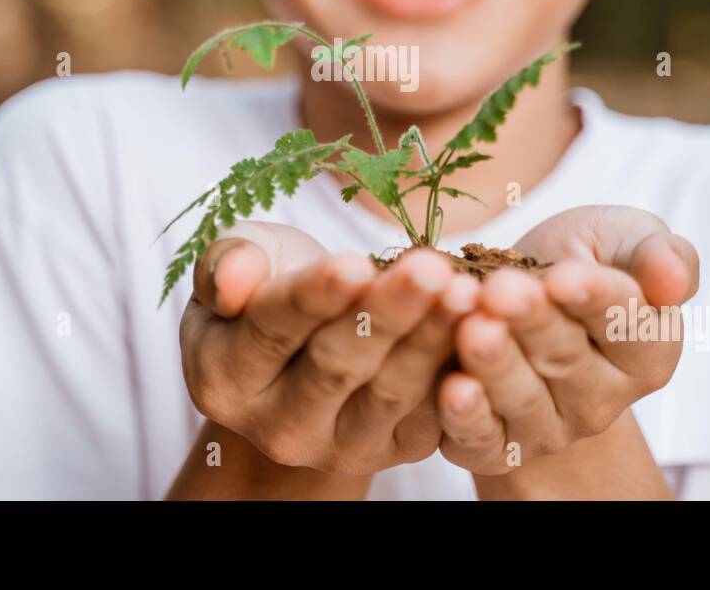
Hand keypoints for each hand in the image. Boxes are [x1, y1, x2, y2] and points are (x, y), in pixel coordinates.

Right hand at [179, 221, 479, 474]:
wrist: (306, 346)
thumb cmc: (268, 283)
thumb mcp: (240, 260)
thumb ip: (226, 262)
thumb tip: (234, 279)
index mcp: (225, 377)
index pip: (272, 331)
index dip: (314, 296)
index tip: (354, 262)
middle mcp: (277, 427)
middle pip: (337, 365)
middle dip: (388, 313)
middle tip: (431, 270)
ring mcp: (339, 446)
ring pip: (391, 392)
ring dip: (432, 339)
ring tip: (465, 290)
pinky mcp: (394, 450)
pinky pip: (432, 415)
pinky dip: (460, 369)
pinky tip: (483, 324)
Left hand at [435, 206, 698, 475]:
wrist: (513, 292)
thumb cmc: (578, 257)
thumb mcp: (622, 236)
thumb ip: (658, 252)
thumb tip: (673, 280)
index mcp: (648, 350)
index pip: (627, 327)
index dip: (593, 300)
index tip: (562, 277)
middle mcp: (603, 399)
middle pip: (568, 361)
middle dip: (533, 323)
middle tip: (502, 291)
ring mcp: (552, 427)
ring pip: (523, 400)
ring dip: (496, 365)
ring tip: (473, 328)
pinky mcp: (499, 445)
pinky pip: (485, 440)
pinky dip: (467, 417)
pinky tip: (452, 388)